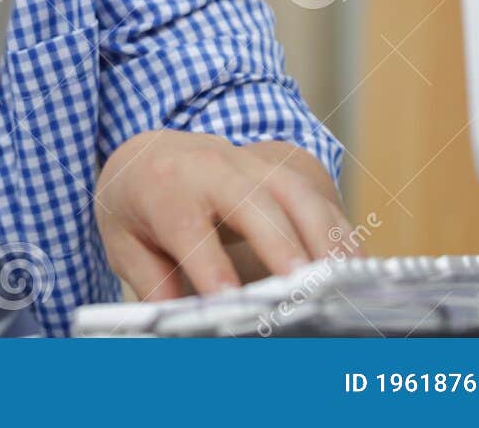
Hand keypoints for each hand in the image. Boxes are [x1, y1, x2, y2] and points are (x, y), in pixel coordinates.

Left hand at [93, 129, 353, 300]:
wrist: (149, 153)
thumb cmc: (136, 207)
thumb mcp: (124, 243)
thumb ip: (152, 283)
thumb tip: (175, 325)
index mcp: (164, 187)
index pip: (188, 227)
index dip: (210, 265)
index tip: (229, 301)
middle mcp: (210, 168)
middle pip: (252, 201)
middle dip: (280, 243)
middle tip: (302, 288)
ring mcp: (250, 163)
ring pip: (294, 193)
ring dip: (323, 236)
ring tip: (342, 284)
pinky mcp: (279, 169)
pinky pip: (317, 194)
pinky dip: (338, 231)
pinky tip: (355, 268)